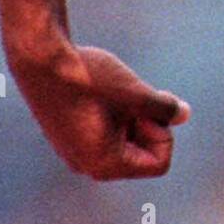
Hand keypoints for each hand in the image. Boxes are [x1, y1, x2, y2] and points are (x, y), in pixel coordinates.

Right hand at [10, 44, 190, 180]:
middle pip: (142, 154)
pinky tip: (104, 90)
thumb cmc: (88, 78)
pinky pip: (105, 133)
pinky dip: (115, 114)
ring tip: (119, 91)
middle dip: (148, 124)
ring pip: (125, 140)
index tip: (145, 108)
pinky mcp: (67, 135)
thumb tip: (185, 115)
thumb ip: (164, 109)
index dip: (162, 133)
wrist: (38, 57)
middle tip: (137, 95)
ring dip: (132, 116)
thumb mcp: (137, 93)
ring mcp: (74, 152)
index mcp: (105, 165)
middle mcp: (87, 166)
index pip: (159, 163)